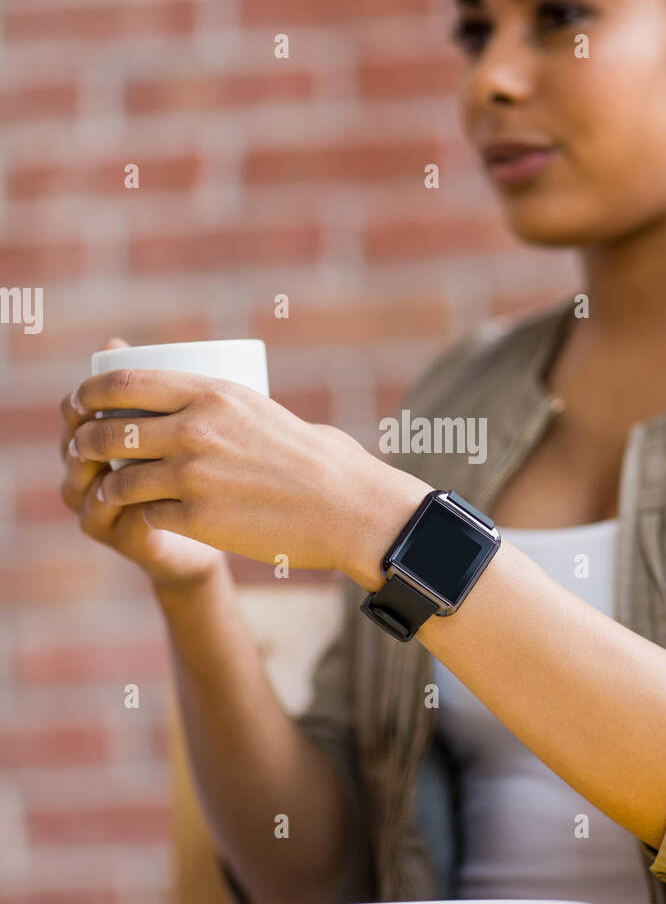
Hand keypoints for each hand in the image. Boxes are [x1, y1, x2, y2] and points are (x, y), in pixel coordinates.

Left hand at [65, 360, 431, 582]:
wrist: (346, 505)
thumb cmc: (313, 457)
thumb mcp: (259, 409)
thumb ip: (218, 406)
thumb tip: (186, 404)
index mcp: (211, 393)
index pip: (124, 383)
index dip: (89, 393)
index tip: (81, 402)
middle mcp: (195, 430)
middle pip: (111, 431)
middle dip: (85, 440)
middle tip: (82, 448)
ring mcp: (195, 477)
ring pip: (120, 479)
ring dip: (103, 485)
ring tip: (102, 488)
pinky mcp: (199, 519)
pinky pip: (147, 516)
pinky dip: (137, 518)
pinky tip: (136, 519)